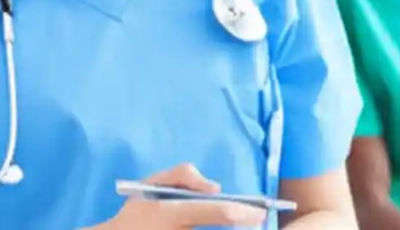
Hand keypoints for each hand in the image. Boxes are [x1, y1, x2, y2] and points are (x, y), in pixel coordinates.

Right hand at [98, 163, 267, 228]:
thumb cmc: (138, 209)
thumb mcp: (152, 182)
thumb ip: (183, 175)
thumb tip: (215, 188)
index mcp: (172, 212)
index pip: (215, 212)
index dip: (242, 212)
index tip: (260, 210)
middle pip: (219, 228)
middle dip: (244, 220)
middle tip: (260, 216)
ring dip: (233, 228)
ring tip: (248, 220)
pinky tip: (232, 227)